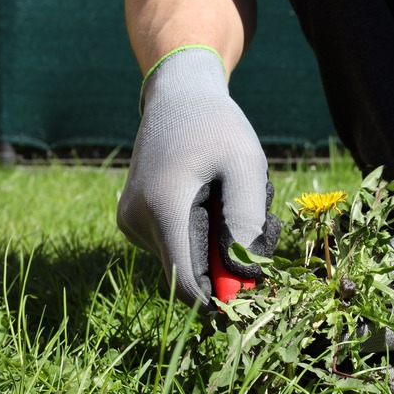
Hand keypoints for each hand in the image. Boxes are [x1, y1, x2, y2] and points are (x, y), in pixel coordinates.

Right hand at [117, 47, 280, 311]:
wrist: (177, 96)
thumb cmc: (217, 126)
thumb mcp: (245, 164)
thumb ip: (247, 221)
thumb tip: (244, 276)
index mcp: (162, 208)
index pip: (188, 283)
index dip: (224, 296)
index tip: (258, 283)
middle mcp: (137, 220)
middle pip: (190, 272)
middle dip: (229, 261)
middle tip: (263, 223)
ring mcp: (131, 221)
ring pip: (184, 260)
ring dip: (217, 245)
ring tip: (234, 200)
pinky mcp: (134, 219)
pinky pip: (175, 244)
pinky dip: (202, 234)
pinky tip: (214, 200)